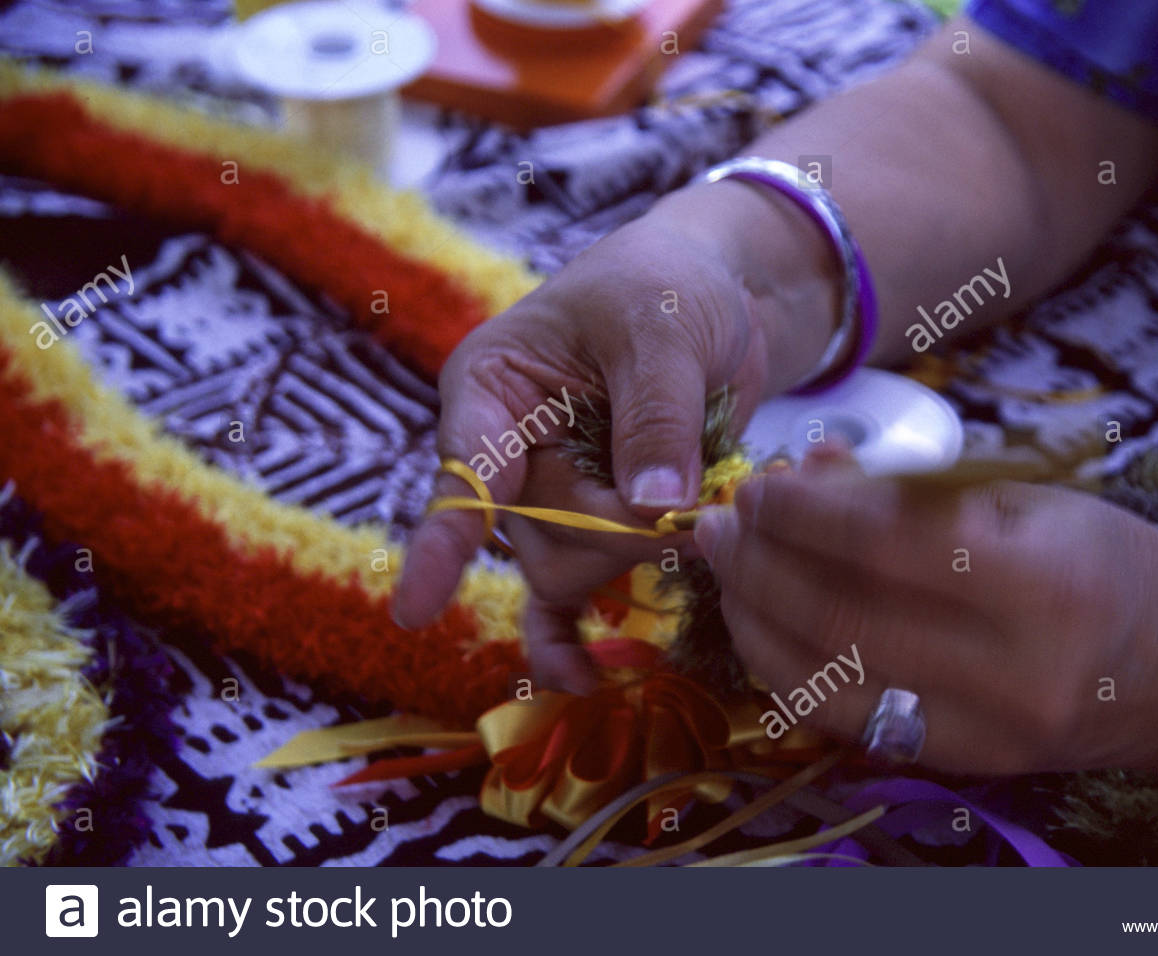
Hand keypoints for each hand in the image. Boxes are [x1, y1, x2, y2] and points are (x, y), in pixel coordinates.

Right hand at [391, 209, 775, 691]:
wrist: (713, 296)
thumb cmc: (668, 287)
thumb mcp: (664, 328)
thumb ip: (657, 414)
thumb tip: (653, 508)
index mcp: (494, 387)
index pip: (465, 468)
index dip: (445, 539)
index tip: (414, 607)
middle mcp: (506, 449)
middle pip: (536, 536)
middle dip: (617, 535)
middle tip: (694, 502)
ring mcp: (547, 493)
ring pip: (567, 570)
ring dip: (637, 560)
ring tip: (701, 513)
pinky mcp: (592, 523)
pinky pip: (567, 596)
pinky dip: (580, 633)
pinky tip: (589, 677)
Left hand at [694, 447, 1157, 782]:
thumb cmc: (1108, 562)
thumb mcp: (1026, 502)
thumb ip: (915, 489)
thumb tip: (811, 466)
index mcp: (1039, 584)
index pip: (884, 546)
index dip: (803, 514)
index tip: (758, 487)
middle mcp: (1010, 671)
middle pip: (841, 620)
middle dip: (761, 568)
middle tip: (720, 526)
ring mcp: (983, 732)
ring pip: (829, 683)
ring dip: (755, 621)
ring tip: (728, 570)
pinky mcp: (961, 764)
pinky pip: (845, 721)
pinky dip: (787, 673)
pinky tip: (759, 627)